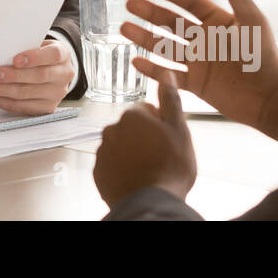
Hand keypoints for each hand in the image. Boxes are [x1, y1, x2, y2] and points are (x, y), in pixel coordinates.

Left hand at [0, 37, 76, 114]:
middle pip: (37, 77)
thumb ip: (23, 45)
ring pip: (25, 94)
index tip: (15, 59)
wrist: (54, 69)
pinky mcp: (45, 108)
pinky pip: (20, 107)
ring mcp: (56, 94)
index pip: (52, 55)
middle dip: (11, 77)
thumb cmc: (39, 53)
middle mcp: (63, 75)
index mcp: (63, 54)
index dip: (34, 58)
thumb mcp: (38, 43)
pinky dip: (0, 101)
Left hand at [93, 69, 195, 204]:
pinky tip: (135, 178)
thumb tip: (166, 74)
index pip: (146, 110)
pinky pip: (111, 164)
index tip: (167, 140)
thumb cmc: (170, 166)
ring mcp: (102, 151)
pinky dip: (121, 169)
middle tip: (159, 156)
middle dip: (143, 137)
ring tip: (148, 170)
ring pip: (120, 145)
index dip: (159, 124)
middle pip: (131, 128)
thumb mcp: (179, 129)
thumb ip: (170, 99)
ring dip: (132, 153)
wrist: (151, 203)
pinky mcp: (98, 172)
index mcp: (132, 116)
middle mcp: (111, 129)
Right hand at [122, 0, 277, 131]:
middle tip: (130, 4)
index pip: (190, 3)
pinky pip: (169, 74)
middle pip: (172, 23)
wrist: (269, 98)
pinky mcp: (196, 84)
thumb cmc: (263, 57)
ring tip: (123, 29)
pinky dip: (152, 69)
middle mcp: (206, 40)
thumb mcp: (252, 20)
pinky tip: (135, 61)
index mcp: (219, 22)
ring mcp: (199, 62)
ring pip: (165, 46)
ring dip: (144, 38)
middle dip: (150, 13)